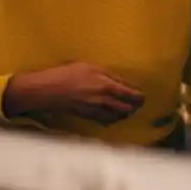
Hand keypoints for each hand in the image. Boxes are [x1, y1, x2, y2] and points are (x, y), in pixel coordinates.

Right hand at [3, 62, 144, 124]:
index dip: (139, 97)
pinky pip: (104, 122)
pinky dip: (111, 120)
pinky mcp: (86, 117)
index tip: (142, 97)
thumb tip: (123, 83)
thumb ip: (109, 76)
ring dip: (123, 114)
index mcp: (108, 86)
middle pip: (127, 109)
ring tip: (126, 110)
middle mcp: (104, 101)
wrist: (48, 90)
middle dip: (134, 107)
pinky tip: (111, 116)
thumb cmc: (68, 74)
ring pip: (116, 118)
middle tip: (136, 104)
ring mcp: (95, 111)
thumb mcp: (91, 68)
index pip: (131, 95)